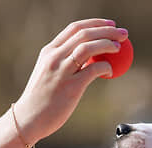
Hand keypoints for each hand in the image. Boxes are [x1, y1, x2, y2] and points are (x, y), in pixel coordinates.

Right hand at [14, 19, 128, 143]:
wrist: (28, 119)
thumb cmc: (40, 99)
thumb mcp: (48, 74)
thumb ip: (63, 63)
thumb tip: (88, 58)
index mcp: (48, 51)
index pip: (74, 28)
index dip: (95, 23)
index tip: (110, 25)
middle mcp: (54, 57)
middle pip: (84, 34)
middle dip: (108, 30)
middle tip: (123, 34)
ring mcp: (62, 71)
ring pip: (88, 47)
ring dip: (108, 43)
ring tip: (120, 47)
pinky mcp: (71, 87)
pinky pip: (93, 70)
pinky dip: (106, 67)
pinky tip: (110, 71)